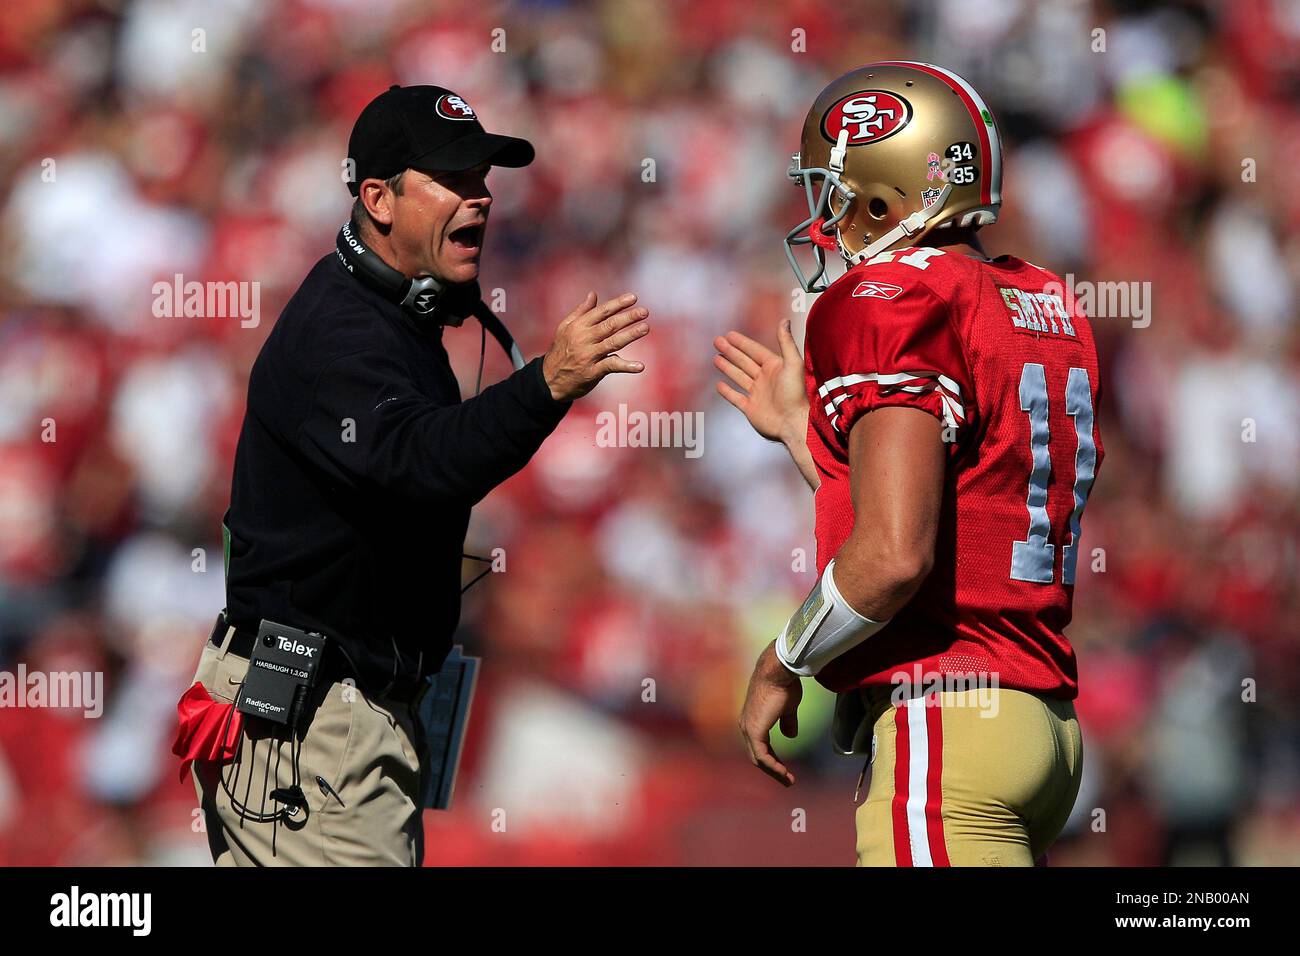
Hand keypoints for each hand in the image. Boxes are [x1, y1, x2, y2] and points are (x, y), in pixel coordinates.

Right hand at [543, 292, 648, 400]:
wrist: (549, 380)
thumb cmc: (561, 351)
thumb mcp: (565, 328)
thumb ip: (581, 311)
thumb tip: (593, 294)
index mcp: (578, 326)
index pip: (601, 312)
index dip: (618, 304)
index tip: (634, 298)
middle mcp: (583, 339)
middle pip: (609, 325)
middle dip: (628, 317)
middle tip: (645, 311)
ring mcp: (588, 355)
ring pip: (613, 342)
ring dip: (631, 335)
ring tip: (645, 328)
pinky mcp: (592, 372)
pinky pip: (611, 366)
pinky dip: (626, 366)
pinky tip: (640, 366)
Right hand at [714, 320, 807, 444]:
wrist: (793, 422)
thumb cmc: (796, 393)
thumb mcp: (793, 363)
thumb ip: (786, 342)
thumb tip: (785, 320)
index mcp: (775, 367)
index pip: (755, 351)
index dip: (742, 343)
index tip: (729, 334)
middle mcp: (765, 379)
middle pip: (744, 362)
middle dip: (730, 351)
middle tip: (717, 341)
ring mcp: (757, 394)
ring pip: (738, 377)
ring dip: (727, 367)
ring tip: (716, 358)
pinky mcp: (751, 409)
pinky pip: (736, 398)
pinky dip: (727, 391)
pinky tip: (719, 384)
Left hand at [738, 641, 803, 786]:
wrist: (778, 673)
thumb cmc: (783, 685)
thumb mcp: (787, 707)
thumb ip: (787, 722)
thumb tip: (790, 735)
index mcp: (752, 720)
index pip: (759, 746)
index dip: (773, 759)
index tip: (786, 769)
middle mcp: (746, 726)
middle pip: (757, 755)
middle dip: (772, 769)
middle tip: (787, 780)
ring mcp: (748, 729)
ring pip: (758, 759)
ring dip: (774, 771)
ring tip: (788, 781)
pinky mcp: (754, 731)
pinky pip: (762, 756)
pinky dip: (773, 766)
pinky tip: (784, 773)